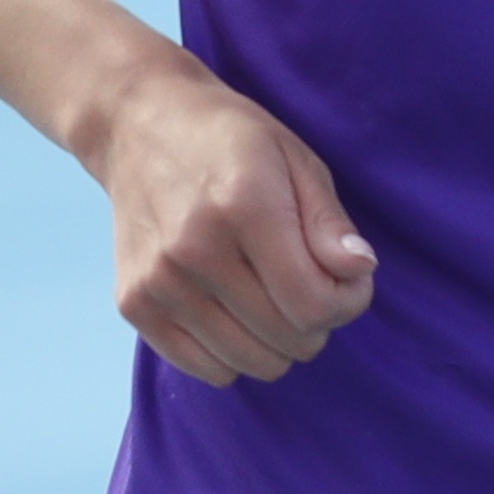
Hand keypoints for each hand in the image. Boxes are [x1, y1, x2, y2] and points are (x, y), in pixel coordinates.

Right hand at [95, 55, 375, 385]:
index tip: (352, 281)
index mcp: (244, 208)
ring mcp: (157, 281)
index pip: (312, 303)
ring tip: (279, 299)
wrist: (140, 126)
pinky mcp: (133, 302)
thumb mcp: (297, 159)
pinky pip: (203, 366)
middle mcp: (194, 250)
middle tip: (316, 285)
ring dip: (280, 343)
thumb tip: (360, 271)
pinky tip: (242, 316)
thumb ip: (328, 223)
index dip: (348, 303)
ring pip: (248, 362)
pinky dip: (235, 355)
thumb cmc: (232, 141)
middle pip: (285, 337)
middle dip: (320, 322)